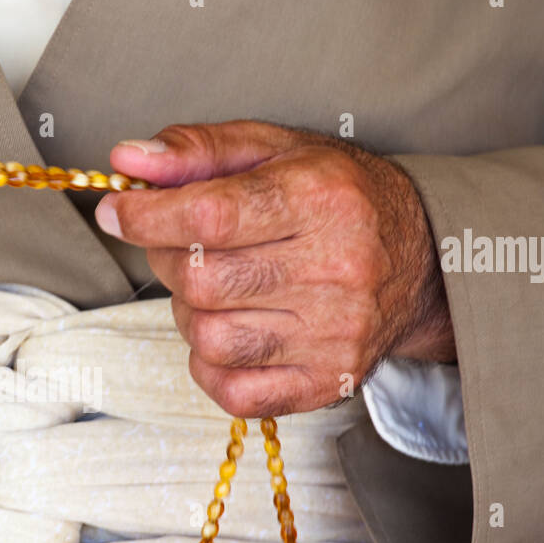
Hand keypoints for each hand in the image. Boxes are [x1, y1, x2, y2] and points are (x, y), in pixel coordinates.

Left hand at [95, 120, 453, 417]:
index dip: (147, 217)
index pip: (210, 216)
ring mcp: (333, 334)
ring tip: (215, 289)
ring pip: (210, 338)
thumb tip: (125, 160)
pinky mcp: (326, 381)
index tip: (118, 212)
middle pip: (201, 281)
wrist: (425, 261)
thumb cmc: (339, 198)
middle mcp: (334, 269)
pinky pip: (232, 392)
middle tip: (182, 245)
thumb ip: (197, 151)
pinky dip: (211, 366)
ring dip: (190, 314)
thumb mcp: (276, 150)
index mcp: (321, 198)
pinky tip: (230, 332)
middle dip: (168, 259)